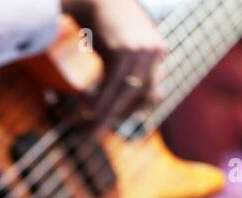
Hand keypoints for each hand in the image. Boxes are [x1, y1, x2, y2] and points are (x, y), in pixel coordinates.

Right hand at [64, 0, 165, 124]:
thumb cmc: (104, 19)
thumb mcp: (124, 42)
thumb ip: (129, 63)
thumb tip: (121, 91)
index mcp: (158, 50)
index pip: (152, 93)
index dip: (133, 111)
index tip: (113, 121)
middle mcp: (154, 52)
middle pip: (140, 97)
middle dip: (117, 118)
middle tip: (95, 134)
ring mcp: (140, 52)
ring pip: (125, 96)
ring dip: (105, 116)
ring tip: (87, 130)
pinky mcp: (122, 52)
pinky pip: (111, 87)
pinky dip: (97, 103)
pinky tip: (83, 111)